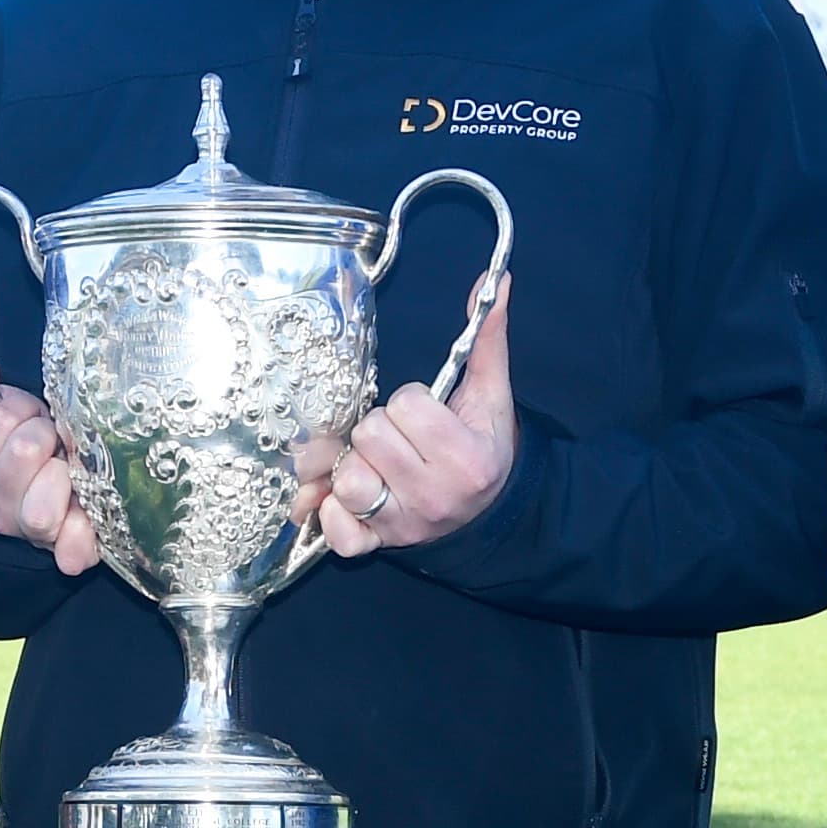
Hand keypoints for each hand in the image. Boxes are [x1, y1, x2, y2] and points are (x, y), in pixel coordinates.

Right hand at [0, 357, 99, 575]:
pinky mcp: (70, 550)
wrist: (36, 489)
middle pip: (23, 454)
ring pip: (41, 510)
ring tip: (69, 467)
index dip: (18, 408)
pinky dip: (78, 541)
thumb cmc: (11, 446)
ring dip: (64, 476)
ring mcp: (33, 534)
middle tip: (53, 437)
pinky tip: (83, 522)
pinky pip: (71, 553)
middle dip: (44, 432)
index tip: (27, 416)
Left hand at [307, 276, 517, 557]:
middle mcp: (434, 496)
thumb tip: (496, 282)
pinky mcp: (377, 545)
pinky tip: (348, 499)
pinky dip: (331, 514)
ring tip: (376, 465)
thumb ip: (487, 340)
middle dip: (379, 429)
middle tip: (398, 438)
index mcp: (466, 458)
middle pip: (370, 437)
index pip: (408, 406)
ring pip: (347, 480)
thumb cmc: (483, 446)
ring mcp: (403, 524)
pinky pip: (336, 531)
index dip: (410, 402)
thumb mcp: (491, 395)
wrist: (490, 512)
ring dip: (354, 466)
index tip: (425, 414)